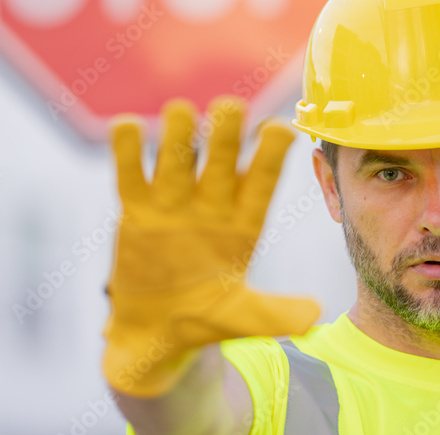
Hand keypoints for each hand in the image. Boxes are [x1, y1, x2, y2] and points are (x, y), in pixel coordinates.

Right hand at [102, 95, 320, 396]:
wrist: (156, 330)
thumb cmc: (205, 319)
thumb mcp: (242, 319)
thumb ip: (275, 315)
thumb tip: (314, 315)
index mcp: (244, 221)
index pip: (263, 180)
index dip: (272, 154)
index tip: (279, 129)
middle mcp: (211, 202)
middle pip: (222, 156)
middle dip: (226, 131)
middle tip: (230, 108)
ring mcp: (173, 201)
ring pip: (178, 154)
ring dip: (178, 131)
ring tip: (180, 114)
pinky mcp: (135, 207)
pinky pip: (129, 170)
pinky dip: (126, 146)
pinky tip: (127, 127)